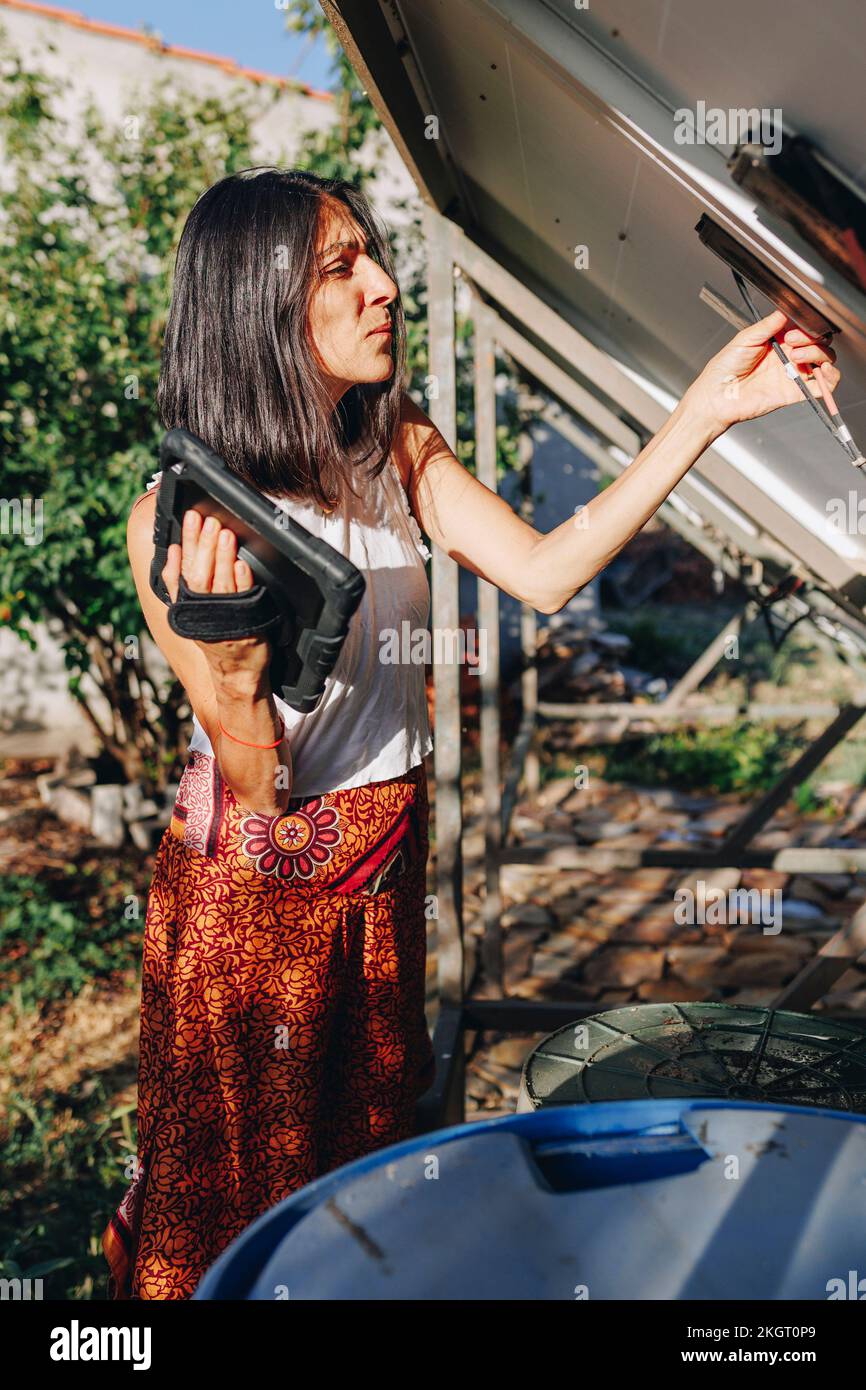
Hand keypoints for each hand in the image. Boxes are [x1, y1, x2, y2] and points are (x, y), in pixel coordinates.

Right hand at [161, 509, 271, 686]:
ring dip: (222, 558)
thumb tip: (172, 551)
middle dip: (204, 545)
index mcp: (187, 604)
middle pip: (199, 574)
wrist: (237, 672)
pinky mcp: (246, 626)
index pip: (183, 568)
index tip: (190, 519)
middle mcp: (203, 611)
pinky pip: (243, 601)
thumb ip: (177, 581)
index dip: (186, 542)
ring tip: (225, 535)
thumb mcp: (189, 609)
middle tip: (209, 521)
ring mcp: (224, 619)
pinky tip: (242, 565)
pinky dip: (241, 581)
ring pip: (220, 585)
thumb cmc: (216, 635)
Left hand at [684, 309, 839, 435]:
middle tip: (792, 344)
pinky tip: (823, 371)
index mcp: (778, 343)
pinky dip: (830, 379)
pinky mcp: (794, 393)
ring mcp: (792, 375)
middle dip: (812, 340)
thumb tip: (783, 312)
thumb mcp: (744, 339)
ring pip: (824, 362)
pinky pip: (821, 388)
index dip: (804, 329)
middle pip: (818, 344)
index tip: (791, 333)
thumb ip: (766, 326)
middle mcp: (788, 358)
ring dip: (820, 355)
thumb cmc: (723, 370)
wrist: (716, 397)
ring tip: (799, 357)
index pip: (804, 331)